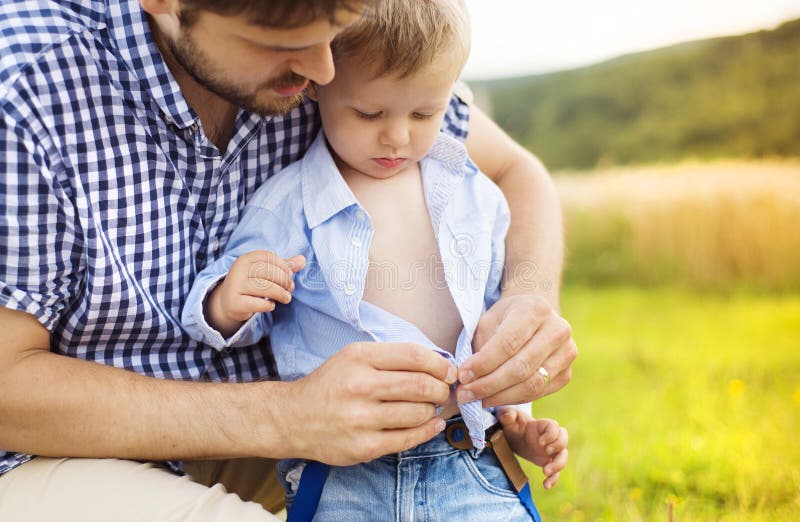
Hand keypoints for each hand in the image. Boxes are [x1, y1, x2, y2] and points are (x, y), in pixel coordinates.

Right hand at [206, 250, 305, 335]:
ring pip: (264, 287)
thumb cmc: (251, 283)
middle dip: (284, 280)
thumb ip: (284, 266)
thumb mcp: (266, 272)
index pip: (269, 257)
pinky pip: (257, 303)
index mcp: (246, 259)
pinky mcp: (234, 303)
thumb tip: (303, 260)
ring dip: (280, 293)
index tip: (289, 274)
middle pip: (268, 272)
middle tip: (290, 288)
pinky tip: (271, 305)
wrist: (228, 302)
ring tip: (286, 298)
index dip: (283, 266)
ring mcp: (234, 286)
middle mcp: (238, 270)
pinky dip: (268, 305)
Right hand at [283, 342, 457, 465]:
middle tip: (443, 391)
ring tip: (431, 407)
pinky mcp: (364, 447)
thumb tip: (439, 366)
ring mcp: (361, 419)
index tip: (449, 371)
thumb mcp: (354, 356)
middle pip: (422, 385)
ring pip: (419, 413)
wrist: (293, 418)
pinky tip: (432, 424)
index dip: (440, 364)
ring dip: (433, 410)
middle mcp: (360, 386)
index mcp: (359, 358)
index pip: (415, 356)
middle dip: (442, 389)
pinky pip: (409, 439)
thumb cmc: (331, 384)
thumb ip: (392, 358)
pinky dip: (428, 430)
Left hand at [457, 294, 576, 406]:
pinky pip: (539, 393)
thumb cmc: (507, 318)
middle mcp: (558, 330)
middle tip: (465, 394)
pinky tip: (494, 399)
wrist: (537, 317)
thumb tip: (467, 377)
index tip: (462, 376)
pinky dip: (513, 399)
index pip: (508, 342)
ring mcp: (567, 353)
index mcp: (536, 309)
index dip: (483, 363)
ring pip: (531, 385)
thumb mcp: (489, 320)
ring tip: (477, 399)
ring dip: (499, 397)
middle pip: (521, 367)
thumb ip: (480, 345)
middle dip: (488, 385)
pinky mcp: (567, 374)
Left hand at [497, 407, 567, 489]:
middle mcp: (550, 438)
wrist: (513, 435)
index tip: (540, 441)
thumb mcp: (507, 418)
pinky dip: (554, 479)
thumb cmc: (512, 423)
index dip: (551, 434)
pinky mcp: (547, 462)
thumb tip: (507, 416)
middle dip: (558, 448)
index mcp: (543, 425)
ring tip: (545, 472)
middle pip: (564, 441)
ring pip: (563, 457)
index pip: (555, 427)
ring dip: (558, 465)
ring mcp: (550, 451)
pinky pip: (556, 472)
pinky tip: (546, 486)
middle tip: (547, 452)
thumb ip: (507, 415)